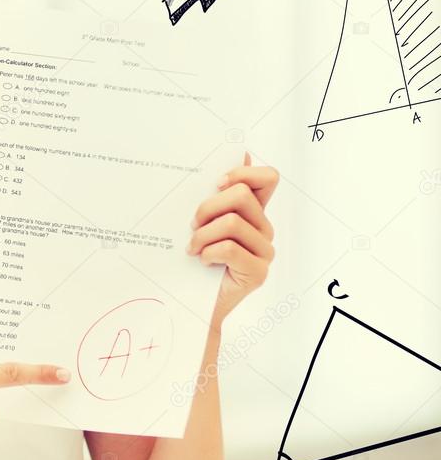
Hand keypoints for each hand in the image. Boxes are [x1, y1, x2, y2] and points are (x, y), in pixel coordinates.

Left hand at [186, 151, 278, 329]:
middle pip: (241, 195)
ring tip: (192, 248)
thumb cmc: (193, 259)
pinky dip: (209, 253)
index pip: (268, 178)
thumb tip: (231, 157)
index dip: (244, 173)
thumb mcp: (200, 222)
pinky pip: (230, 248)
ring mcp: (264, 251)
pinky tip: (203, 262)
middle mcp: (263, 229)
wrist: (191, 301)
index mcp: (253, 212)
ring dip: (202, 235)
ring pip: (232, 222)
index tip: (217, 182)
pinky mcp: (258, 272)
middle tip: (192, 225)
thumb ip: (212, 196)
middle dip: (208, 207)